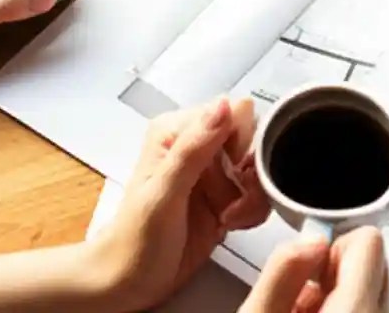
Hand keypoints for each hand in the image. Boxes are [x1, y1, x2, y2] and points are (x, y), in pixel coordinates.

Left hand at [89, 97, 270, 309]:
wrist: (130, 281)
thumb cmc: (135, 240)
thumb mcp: (165, 192)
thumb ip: (195, 147)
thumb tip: (224, 106)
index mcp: (177, 131)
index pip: (234, 114)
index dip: (241, 144)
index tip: (231, 172)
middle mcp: (196, 146)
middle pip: (252, 142)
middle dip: (251, 175)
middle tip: (231, 202)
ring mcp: (211, 172)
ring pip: (258, 169)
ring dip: (252, 197)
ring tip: (227, 216)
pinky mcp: (223, 196)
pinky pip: (257, 192)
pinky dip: (252, 211)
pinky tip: (229, 223)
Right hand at [240, 227, 388, 312]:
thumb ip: (282, 271)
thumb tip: (310, 237)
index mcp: (357, 311)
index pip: (368, 239)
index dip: (330, 243)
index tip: (305, 263)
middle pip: (373, 258)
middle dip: (333, 266)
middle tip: (299, 294)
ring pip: (370, 281)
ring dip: (336, 288)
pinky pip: (367, 303)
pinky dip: (341, 304)